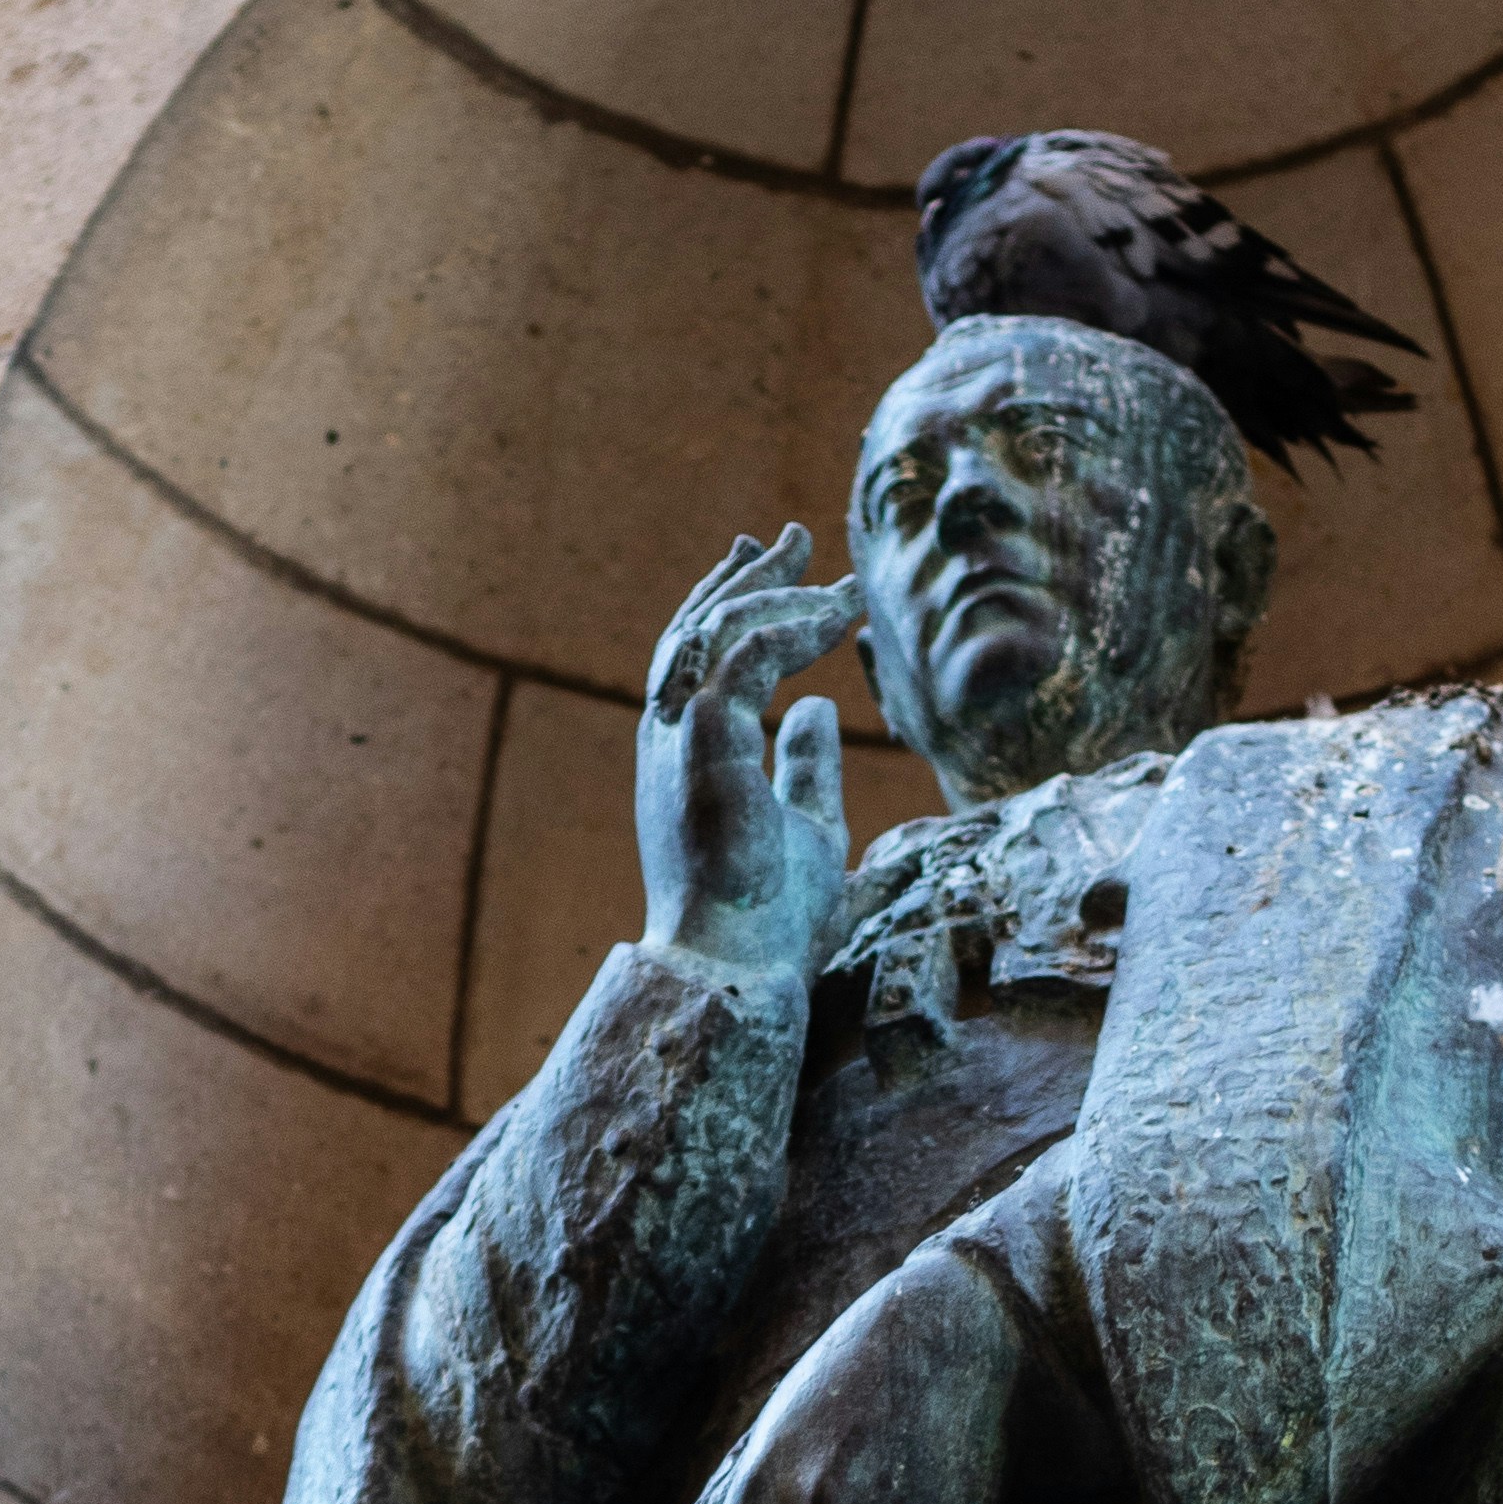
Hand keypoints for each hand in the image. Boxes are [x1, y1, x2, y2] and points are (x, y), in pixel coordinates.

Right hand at [637, 524, 863, 991]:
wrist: (738, 964)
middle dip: (748, 578)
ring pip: (717, 629)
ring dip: (777, 594)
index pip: (698, 658)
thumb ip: (808, 764)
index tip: (782, 570)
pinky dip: (788, 627)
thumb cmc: (769, 915)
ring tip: (833, 578)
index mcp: (685, 753)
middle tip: (797, 539)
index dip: (735, 604)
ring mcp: (678, 736)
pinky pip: (743, 653)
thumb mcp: (806, 823)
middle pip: (697, 628)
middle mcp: (669, 735)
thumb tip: (818, 708)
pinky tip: (833, 618)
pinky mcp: (703, 740)